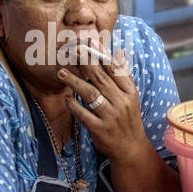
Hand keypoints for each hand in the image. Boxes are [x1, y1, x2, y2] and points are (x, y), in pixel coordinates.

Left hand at [57, 47, 148, 165]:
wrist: (131, 149)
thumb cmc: (128, 119)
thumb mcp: (131, 97)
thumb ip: (123, 75)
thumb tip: (118, 52)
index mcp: (129, 92)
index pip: (115, 69)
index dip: (102, 54)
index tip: (90, 42)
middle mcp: (122, 103)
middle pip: (101, 79)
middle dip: (86, 63)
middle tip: (73, 50)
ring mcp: (111, 117)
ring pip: (91, 95)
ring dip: (74, 82)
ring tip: (61, 72)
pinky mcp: (101, 130)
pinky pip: (84, 115)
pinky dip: (74, 106)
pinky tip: (66, 98)